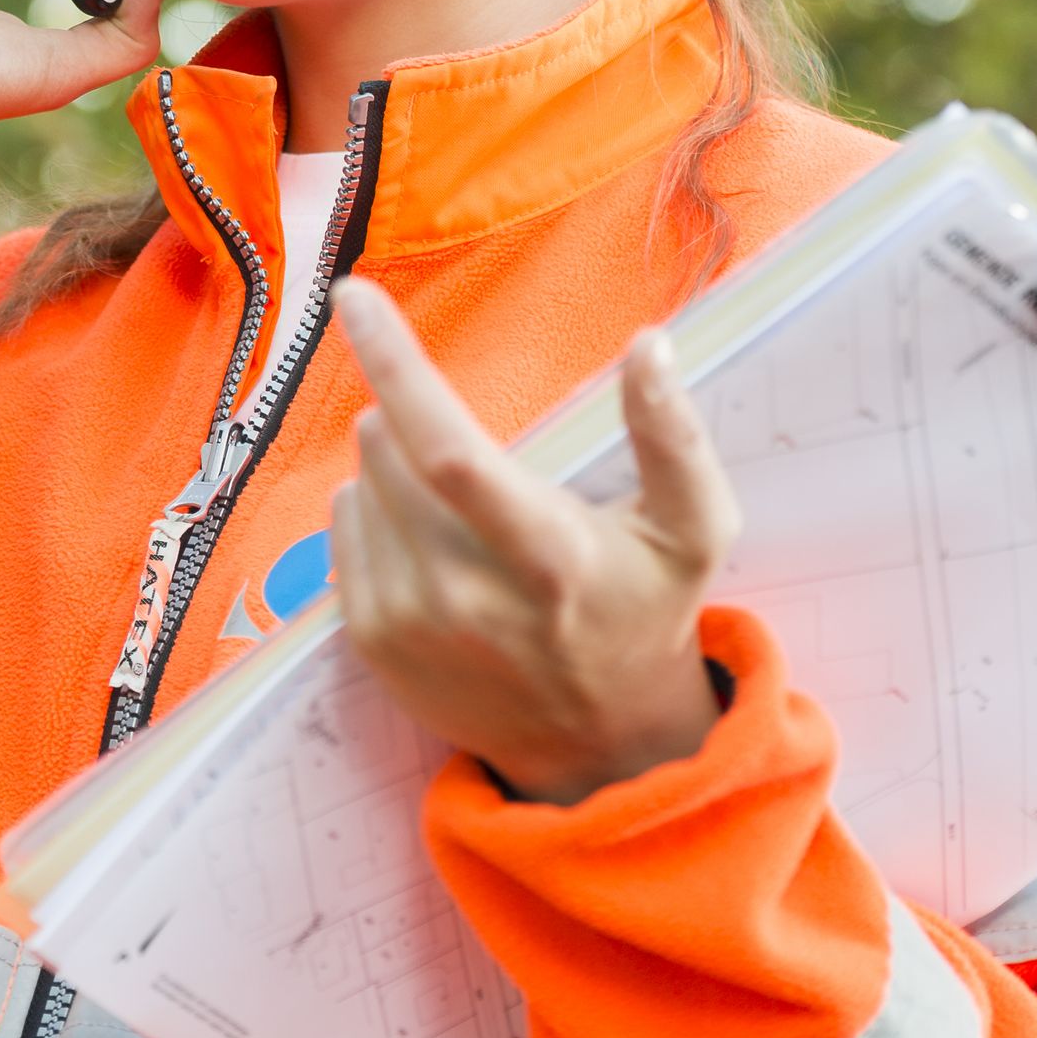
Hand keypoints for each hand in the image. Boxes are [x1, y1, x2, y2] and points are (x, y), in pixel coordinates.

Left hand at [328, 277, 736, 804]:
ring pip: (360, 484)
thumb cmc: (645, 610)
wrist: (595, 743)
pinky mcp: (372, 643)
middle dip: (409, 416)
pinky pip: (343, 527)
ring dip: (393, 469)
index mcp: (546, 557)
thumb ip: (675, 436)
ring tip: (461, 511)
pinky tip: (431, 543)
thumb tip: (649, 344)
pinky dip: (374, 512)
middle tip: (466, 448)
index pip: (446, 448)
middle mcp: (465, 596)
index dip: (394, 363)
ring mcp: (409, 625)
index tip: (352, 294)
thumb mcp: (692, 530)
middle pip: (390, 454)